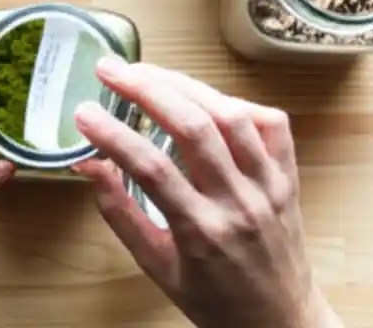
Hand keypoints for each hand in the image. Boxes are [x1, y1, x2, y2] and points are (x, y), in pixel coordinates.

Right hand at [72, 58, 341, 327]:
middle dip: (147, 89)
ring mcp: (270, 187)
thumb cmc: (213, 300)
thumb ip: (120, 212)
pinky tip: (207, 99)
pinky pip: (272, 124)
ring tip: (149, 73)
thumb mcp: (156, 267)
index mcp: (202, 233)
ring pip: (232, 116)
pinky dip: (238, 103)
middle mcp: (240, 204)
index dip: (113, 134)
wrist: (279, 323)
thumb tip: (88, 164)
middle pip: (194, 128)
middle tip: (111, 69)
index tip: (83, 113)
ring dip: (187, 85)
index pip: (151, 169)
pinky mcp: (289, 178)